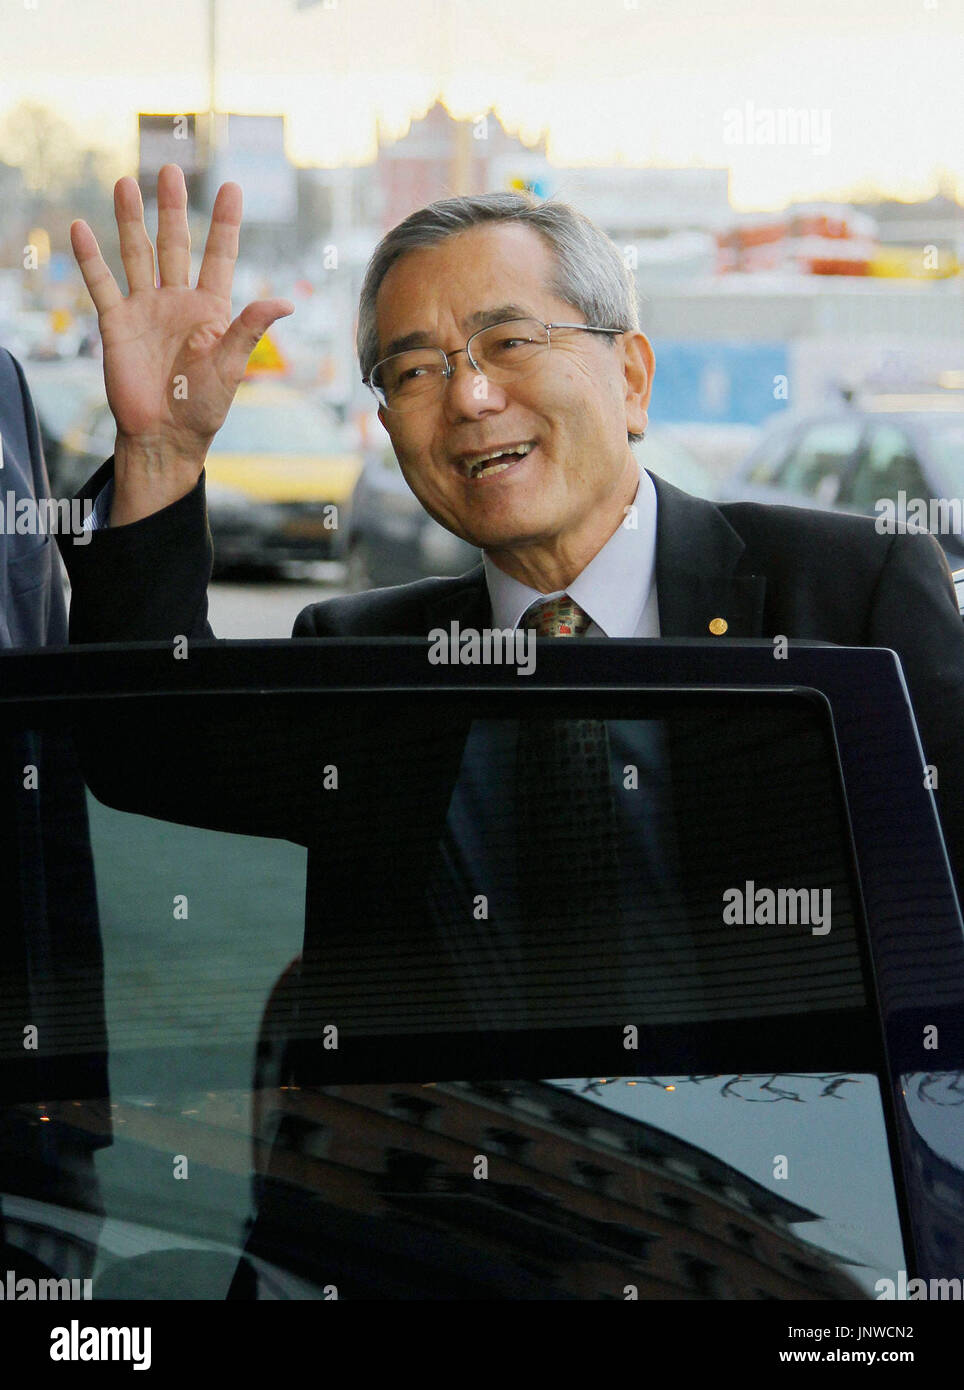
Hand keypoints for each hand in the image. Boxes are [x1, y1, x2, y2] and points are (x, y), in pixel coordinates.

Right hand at [70, 164, 293, 524]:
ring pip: (137, 254)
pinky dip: (90, 257)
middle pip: (175, 244)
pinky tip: (80, 227)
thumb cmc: (203, 407)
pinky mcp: (116, 323)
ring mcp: (145, 309)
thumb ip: (250, 329)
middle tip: (171, 171)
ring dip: (131, 219)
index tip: (233, 187)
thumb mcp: (231, 367)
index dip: (226, 223)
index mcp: (211, 309)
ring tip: (126, 182)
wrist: (164, 436)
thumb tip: (285, 302)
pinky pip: (102, 283)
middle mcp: (177, 301)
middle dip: (173, 208)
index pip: (220, 256)